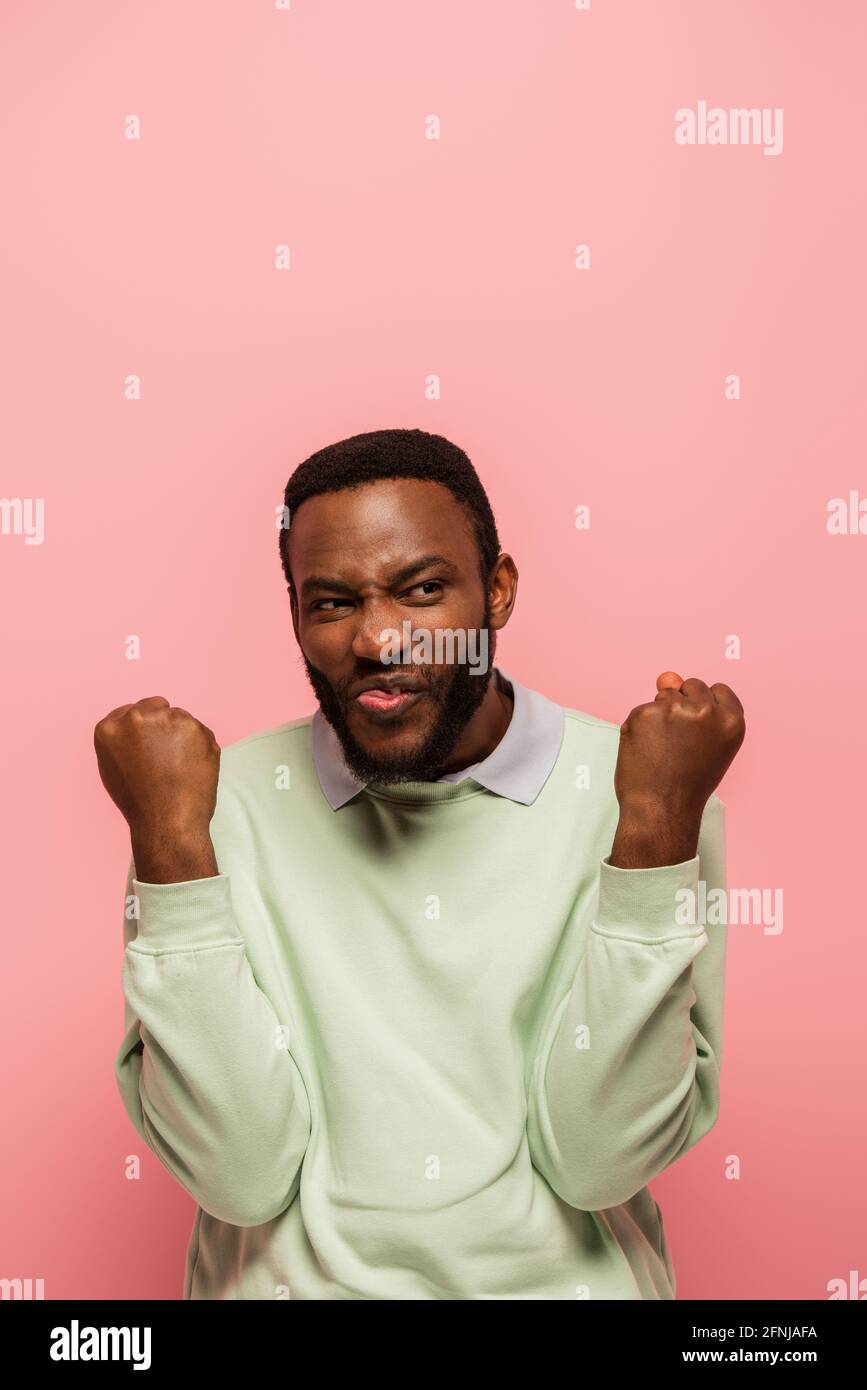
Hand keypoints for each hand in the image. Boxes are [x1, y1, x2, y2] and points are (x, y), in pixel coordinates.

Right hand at [94, 696, 219, 881]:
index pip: (132, 711)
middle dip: (163, 724)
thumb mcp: (113, 767)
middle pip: (157, 706)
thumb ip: (122, 739)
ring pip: (181, 718)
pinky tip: (192, 768)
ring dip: (182, 735)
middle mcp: (138, 717)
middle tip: (166, 755)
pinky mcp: (199, 729)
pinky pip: (201, 732)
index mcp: (110, 727)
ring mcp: (171, 720)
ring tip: (177, 767)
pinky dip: (200, 746)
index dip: (143, 729)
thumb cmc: (139, 802)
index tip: (149, 744)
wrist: (167, 823)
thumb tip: (139, 727)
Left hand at [609, 671, 744, 867]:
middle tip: (677, 741)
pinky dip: (639, 728)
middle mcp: (707, 711)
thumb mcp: (709, 746)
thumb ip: (697, 709)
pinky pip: (641, 710)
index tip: (698, 728)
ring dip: (660, 715)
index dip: (705, 707)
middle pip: (691, 685)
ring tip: (662, 749)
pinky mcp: (645, 712)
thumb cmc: (687, 784)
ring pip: (664, 695)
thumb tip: (667, 676)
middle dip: (682, 704)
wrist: (662, 810)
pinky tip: (645, 751)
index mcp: (732, 721)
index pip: (718, 690)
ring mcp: (674, 709)